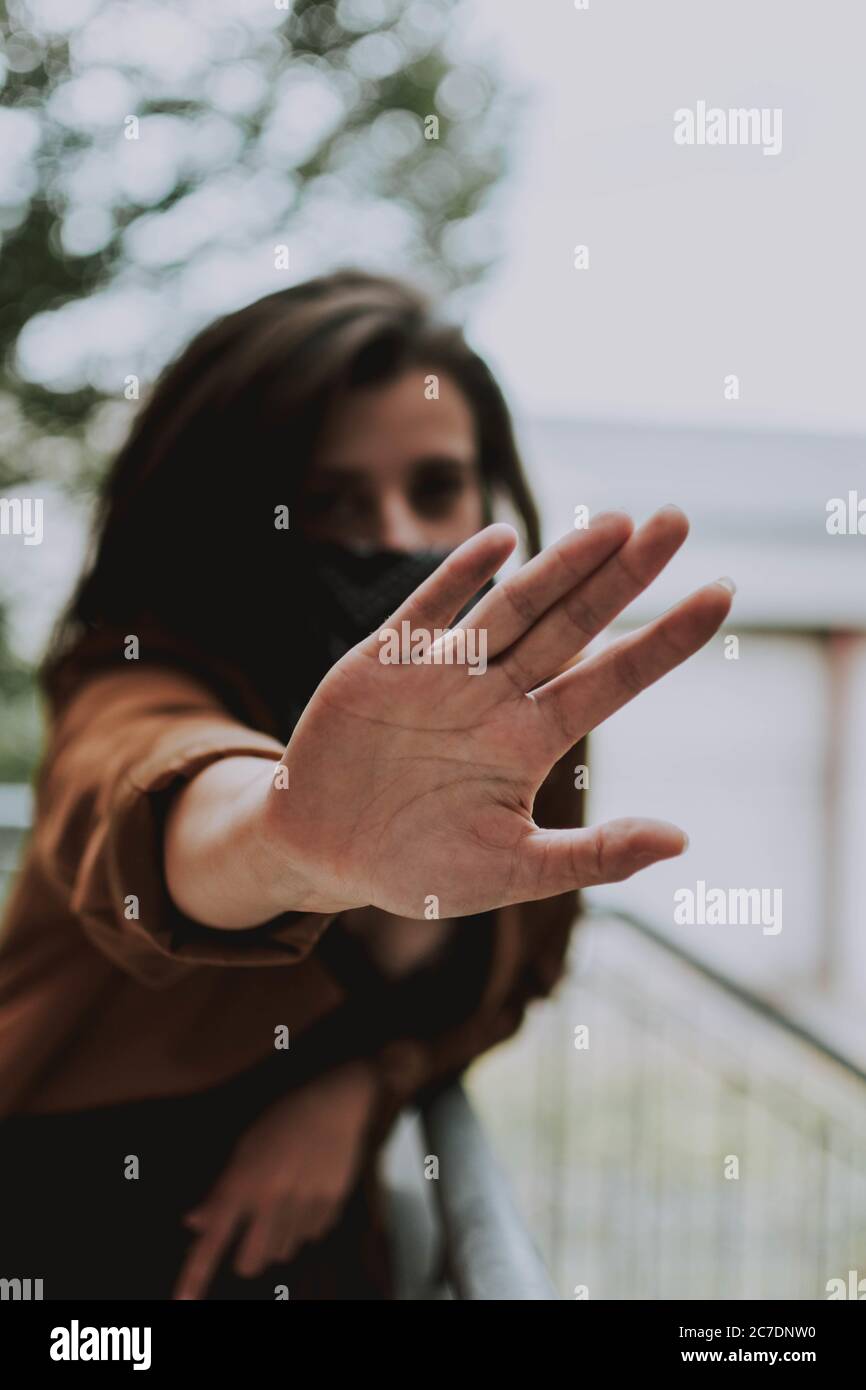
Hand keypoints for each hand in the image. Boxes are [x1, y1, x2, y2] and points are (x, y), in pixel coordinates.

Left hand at [172, 1060, 378, 1299]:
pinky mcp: (331, 1210)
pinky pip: (311, 1237)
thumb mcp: (244, 1146)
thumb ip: (221, 1189)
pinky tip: (309, 1196)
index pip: (212, 1240)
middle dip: (247, 1256)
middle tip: (253, 1231)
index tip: (182, 1301)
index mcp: (243, 1184)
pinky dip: (305, 1227)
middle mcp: (271, 1203)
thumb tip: (195, 1222)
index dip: (195, 1274)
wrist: (338, 1105)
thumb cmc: (284, 1119)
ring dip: (278, 1239)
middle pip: (250, 1263)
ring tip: (286, 1204)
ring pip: (282, 1253)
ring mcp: (303, 1209)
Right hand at [263, 506, 732, 918]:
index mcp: (528, 742)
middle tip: (678, 520)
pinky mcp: (384, 660)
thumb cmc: (418, 868)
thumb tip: (682, 839)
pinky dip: (460, 575)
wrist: (320, 851)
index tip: (721, 594)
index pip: (611, 679)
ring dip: (559, 565)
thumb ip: (592, 856)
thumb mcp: (511, 871)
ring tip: (615, 523)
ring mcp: (442, 673)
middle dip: (623, 575)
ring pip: (511, 606)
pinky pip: (427, 608)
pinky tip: (503, 540)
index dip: (664, 641)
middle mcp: (495, 696)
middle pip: (571, 624)